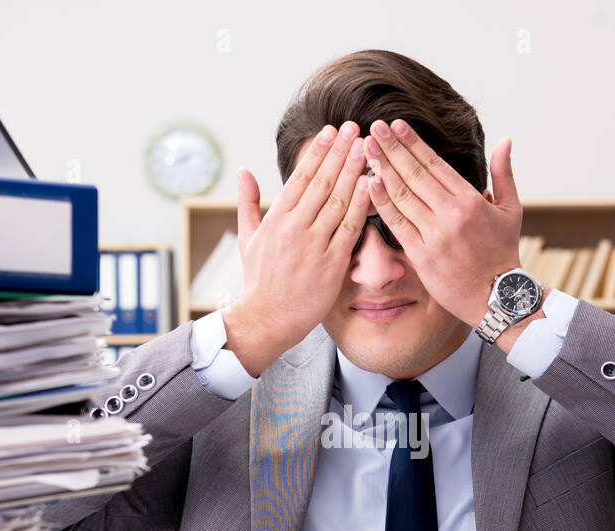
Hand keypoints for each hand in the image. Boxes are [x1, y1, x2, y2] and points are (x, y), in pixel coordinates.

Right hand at [224, 121, 370, 375]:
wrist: (268, 318)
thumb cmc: (259, 279)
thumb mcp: (247, 238)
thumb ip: (248, 202)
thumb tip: (243, 171)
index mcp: (276, 219)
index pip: (300, 177)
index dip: (318, 152)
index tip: (331, 131)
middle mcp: (294, 228)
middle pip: (322, 182)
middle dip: (340, 152)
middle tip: (355, 127)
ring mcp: (314, 246)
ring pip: (338, 201)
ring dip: (353, 172)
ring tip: (367, 148)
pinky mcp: (331, 264)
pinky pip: (350, 229)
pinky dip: (360, 206)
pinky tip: (371, 185)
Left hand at [363, 118, 522, 326]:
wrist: (497, 297)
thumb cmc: (503, 253)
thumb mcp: (512, 210)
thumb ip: (504, 174)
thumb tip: (504, 140)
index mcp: (470, 200)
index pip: (435, 164)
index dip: (413, 142)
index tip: (396, 124)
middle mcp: (451, 214)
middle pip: (414, 174)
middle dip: (392, 148)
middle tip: (373, 127)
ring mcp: (434, 235)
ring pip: (402, 196)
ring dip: (381, 170)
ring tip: (366, 149)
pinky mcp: (421, 255)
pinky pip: (396, 223)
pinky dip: (382, 203)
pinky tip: (369, 184)